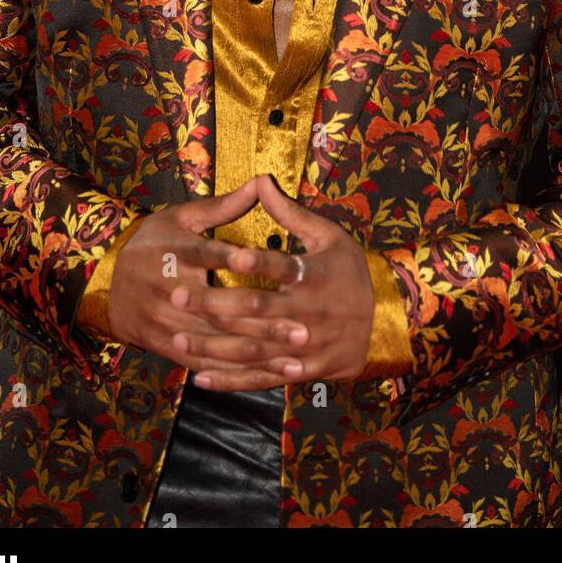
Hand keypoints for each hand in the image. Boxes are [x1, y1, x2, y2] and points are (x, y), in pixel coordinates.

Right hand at [107, 177, 310, 381]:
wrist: (107, 285)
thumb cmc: (152, 243)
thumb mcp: (180, 218)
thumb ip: (222, 206)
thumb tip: (261, 182)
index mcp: (174, 252)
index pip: (207, 256)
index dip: (232, 261)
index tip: (264, 267)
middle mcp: (170, 291)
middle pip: (219, 308)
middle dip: (263, 322)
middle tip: (304, 328)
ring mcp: (169, 324)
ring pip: (217, 342)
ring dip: (259, 353)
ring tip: (297, 358)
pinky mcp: (169, 348)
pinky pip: (206, 363)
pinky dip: (237, 373)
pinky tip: (268, 376)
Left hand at [175, 173, 375, 390]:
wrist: (384, 324)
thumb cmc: (351, 273)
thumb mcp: (330, 237)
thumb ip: (291, 214)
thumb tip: (261, 181)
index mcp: (312, 276)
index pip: (281, 266)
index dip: (256, 262)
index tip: (228, 256)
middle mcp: (305, 312)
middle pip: (257, 309)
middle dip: (215, 304)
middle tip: (177, 297)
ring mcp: (302, 346)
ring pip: (253, 348)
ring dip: (214, 347)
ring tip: (177, 340)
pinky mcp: (299, 371)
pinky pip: (262, 378)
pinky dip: (231, 381)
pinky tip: (202, 378)